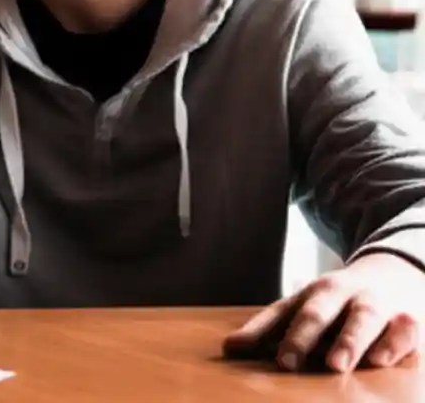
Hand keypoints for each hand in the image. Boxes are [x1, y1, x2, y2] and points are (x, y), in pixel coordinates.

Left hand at [224, 253, 423, 371]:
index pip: (279, 312)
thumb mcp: (304, 309)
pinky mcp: (409, 319)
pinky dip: (392, 344)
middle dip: (300, 336)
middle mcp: (340, 295)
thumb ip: (269, 331)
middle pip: (317, 312)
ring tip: (335, 365)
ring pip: (362, 319)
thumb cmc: (339, 303)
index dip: (259, 332)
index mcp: (309, 294)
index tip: (237, 350)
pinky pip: (404, 330)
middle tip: (286, 362)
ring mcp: (375, 304)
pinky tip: (380, 361)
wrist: (397, 272)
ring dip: (348, 341)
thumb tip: (229, 349)